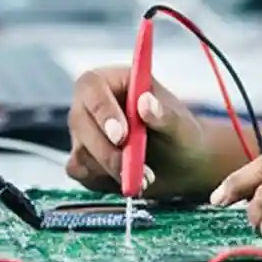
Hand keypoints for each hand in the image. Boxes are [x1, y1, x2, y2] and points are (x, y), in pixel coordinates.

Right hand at [66, 66, 212, 197]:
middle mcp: (92, 103)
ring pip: (80, 151)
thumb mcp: (182, 127)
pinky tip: (127, 179)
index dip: (102, 110)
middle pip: (79, 121)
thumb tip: (146, 103)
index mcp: (114, 80)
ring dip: (112, 169)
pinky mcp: (81, 157)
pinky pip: (80, 171)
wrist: (179, 164)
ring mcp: (83, 131)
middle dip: (106, 151)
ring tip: (144, 176)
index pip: (92, 86)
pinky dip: (103, 180)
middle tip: (135, 170)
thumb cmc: (180, 136)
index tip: (121, 136)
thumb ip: (166, 116)